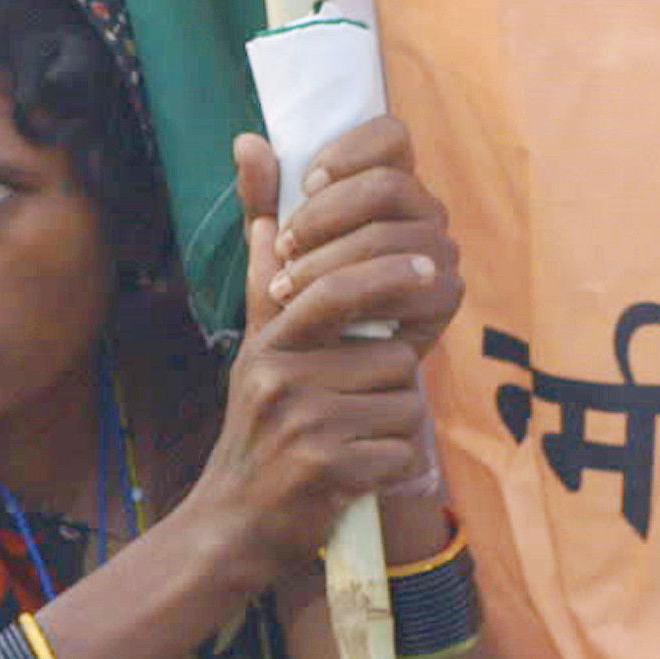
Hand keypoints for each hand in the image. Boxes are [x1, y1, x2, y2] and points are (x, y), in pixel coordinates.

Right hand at [181, 123, 463, 595]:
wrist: (234, 518)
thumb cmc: (261, 417)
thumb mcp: (258, 329)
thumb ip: (262, 241)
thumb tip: (253, 140)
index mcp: (269, 335)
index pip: (331, 287)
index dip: (381, 275)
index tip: (425, 271)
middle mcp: (278, 372)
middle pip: (388, 351)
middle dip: (392, 370)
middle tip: (388, 375)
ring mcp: (301, 423)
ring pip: (401, 400)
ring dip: (393, 422)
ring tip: (352, 436)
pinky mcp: (327, 470)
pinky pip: (400, 449)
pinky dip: (391, 464)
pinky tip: (356, 472)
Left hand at [266, 114, 464, 357]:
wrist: (315, 363)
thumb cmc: (296, 290)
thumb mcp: (270, 244)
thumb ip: (261, 196)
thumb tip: (246, 143)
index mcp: (387, 182)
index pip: (390, 135)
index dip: (349, 152)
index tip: (306, 184)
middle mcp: (423, 210)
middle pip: (388, 185)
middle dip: (325, 216)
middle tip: (282, 248)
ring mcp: (440, 250)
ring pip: (393, 234)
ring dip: (330, 260)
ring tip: (287, 285)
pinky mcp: (445, 294)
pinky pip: (413, 282)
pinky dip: (360, 295)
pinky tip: (324, 309)